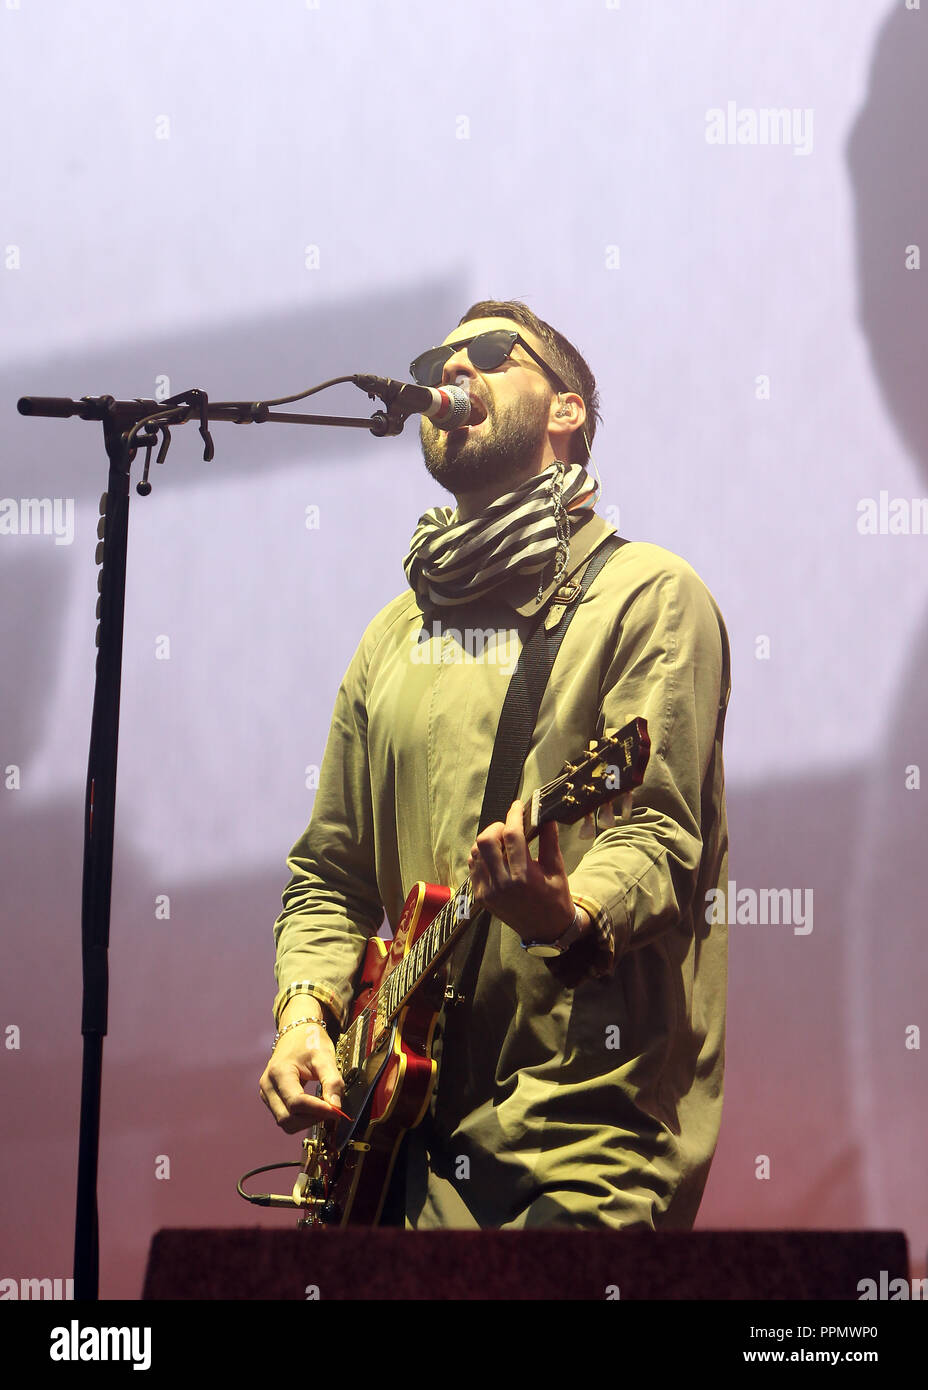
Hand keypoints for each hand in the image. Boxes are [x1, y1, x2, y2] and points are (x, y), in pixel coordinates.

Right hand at [259, 1014, 345, 1135]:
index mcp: (279, 1072)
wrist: (296, 1032)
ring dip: (306, 1121)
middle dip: (311, 1119)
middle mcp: (267, 1085)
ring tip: (324, 1109)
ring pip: (285, 1122)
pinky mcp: (271, 1098)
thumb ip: (332, 1081)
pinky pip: (285, 1116)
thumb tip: (336, 1107)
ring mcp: (266, 1093)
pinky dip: (301, 1118)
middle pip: (287, 1118)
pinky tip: (315, 1108)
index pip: (296, 1102)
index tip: (336, 1111)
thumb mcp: (325, 1057)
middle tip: (332, 1111)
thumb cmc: (309, 1041)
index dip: (317, 1110)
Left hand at [467, 799, 580, 944]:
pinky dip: (482, 857)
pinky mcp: (480, 897)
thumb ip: (549, 840)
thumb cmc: (555, 897)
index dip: (514, 815)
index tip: (518, 805)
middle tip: (508, 827)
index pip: (512, 835)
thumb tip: (545, 815)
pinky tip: (496, 858)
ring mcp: (488, 892)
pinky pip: (473, 867)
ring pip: (475, 853)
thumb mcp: (556, 868)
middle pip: (485, 841)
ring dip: (487, 842)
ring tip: (502, 843)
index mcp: (523, 876)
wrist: (545, 930)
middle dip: (496, 827)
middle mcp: (502, 884)